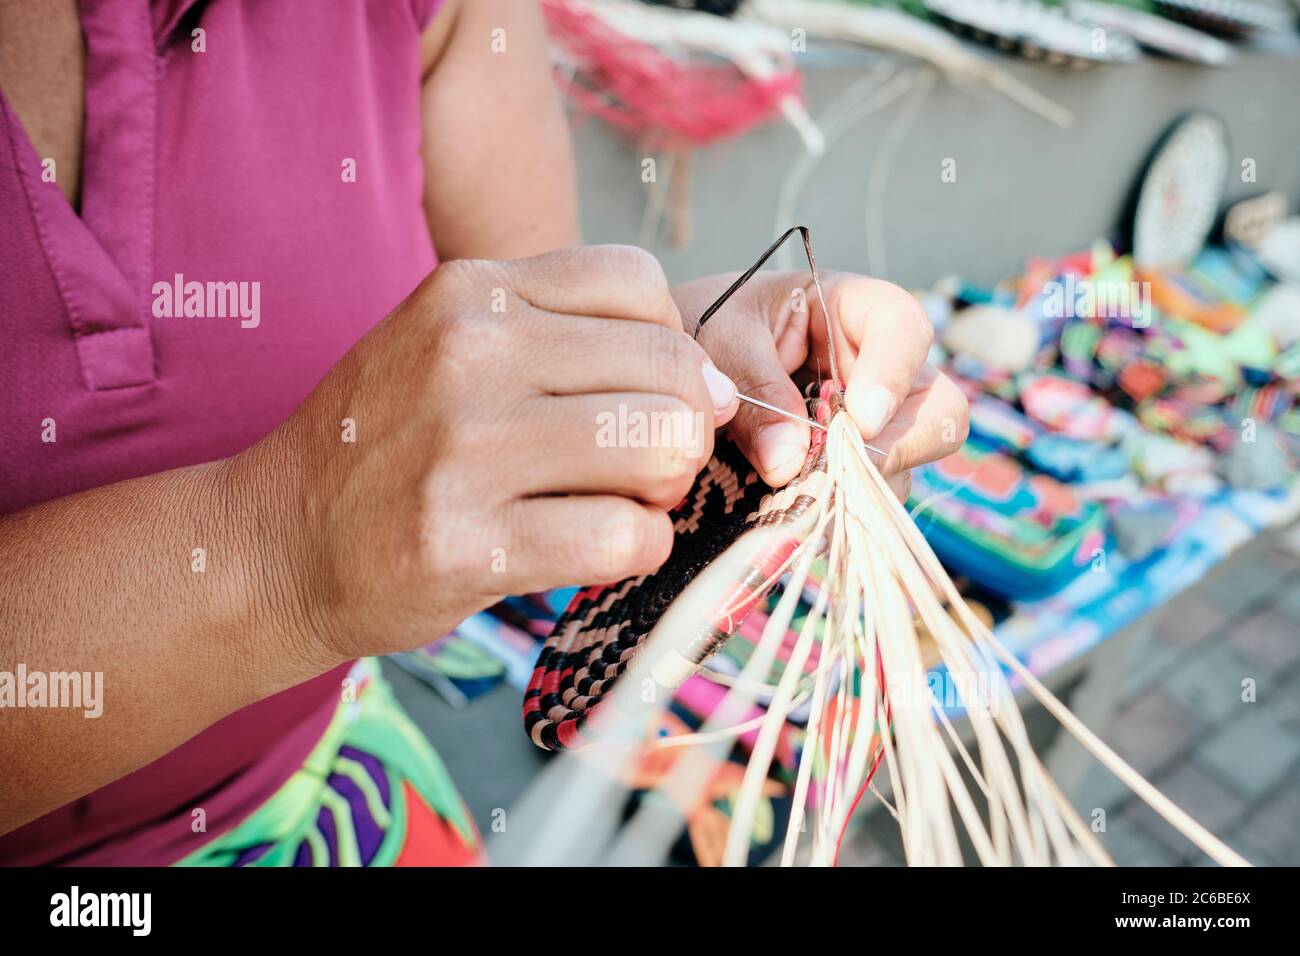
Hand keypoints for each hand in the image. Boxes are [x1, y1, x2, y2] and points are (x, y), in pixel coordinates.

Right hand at [243, 246, 738, 664]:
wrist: (272, 542)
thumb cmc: (385, 446)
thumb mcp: (448, 346)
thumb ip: (561, 337)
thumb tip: (709, 380)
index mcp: (470, 292)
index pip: (641, 284)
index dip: (669, 351)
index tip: (647, 398)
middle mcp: (468, 353)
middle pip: (669, 369)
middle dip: (682, 428)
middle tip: (646, 467)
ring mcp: (464, 448)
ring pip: (662, 447)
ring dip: (664, 490)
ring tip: (621, 504)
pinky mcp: (467, 544)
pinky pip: (625, 536)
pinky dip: (637, 550)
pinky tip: (598, 551)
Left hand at [674, 271, 968, 499]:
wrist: (672, 371)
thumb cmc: (703, 331)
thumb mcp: (720, 344)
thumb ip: (755, 395)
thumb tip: (790, 463)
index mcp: (849, 308)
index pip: (905, 327)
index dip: (894, 374)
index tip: (858, 420)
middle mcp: (875, 367)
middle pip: (937, 408)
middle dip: (897, 445)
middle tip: (835, 469)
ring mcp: (870, 423)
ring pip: (908, 463)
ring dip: (860, 485)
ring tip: (794, 491)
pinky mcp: (850, 466)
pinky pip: (870, 496)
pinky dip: (839, 507)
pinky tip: (791, 507)